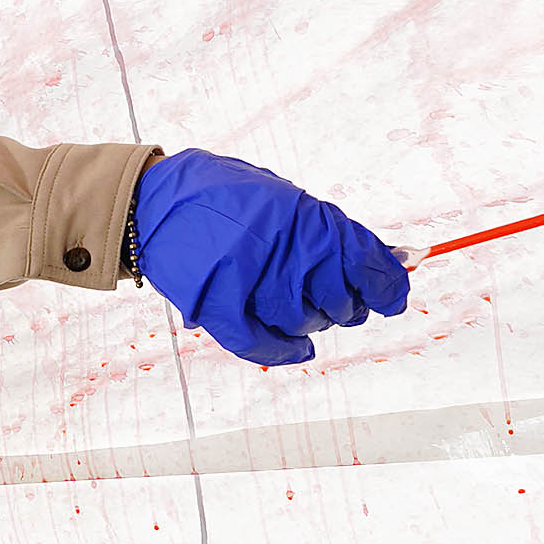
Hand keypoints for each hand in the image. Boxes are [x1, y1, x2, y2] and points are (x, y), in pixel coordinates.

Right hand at [132, 148, 408, 366]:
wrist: (150, 199)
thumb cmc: (215, 192)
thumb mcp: (280, 196)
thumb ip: (326, 229)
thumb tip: (388, 260)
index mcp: (306, 217)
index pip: (368, 262)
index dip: (387, 287)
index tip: (393, 299)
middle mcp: (286, 250)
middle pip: (339, 301)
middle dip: (345, 306)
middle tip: (337, 300)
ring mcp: (252, 280)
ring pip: (303, 323)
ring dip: (308, 323)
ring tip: (297, 307)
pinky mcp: (220, 307)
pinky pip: (262, 343)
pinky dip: (283, 351)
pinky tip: (297, 349)